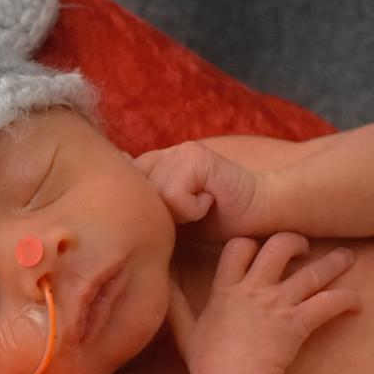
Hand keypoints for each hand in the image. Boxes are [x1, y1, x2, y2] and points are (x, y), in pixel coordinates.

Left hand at [134, 141, 271, 241]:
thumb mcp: (174, 221)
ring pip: (155, 195)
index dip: (139, 211)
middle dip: (160, 214)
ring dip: (179, 214)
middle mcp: (163, 154)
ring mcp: (179, 152)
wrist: (262, 212)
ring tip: (203, 209)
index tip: (173, 221)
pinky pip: (173, 194)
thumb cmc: (219, 221)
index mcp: (154, 166)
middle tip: (189, 217)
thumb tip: (112, 209)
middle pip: (136, 194)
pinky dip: (192, 209)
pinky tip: (211, 203)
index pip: (124, 188)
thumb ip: (148, 211)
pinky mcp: (195, 156)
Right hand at [185, 233, 359, 373]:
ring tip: (346, 258)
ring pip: (312, 271)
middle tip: (305, 246)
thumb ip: (175, 305)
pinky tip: (356, 303)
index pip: (239, 247)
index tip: (260, 245)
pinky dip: (347, 300)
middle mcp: (254, 289)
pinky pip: (329, 303)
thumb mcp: (185, 332)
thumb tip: (161, 282)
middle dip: (295, 241)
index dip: (252, 241)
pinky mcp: (298, 322)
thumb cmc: (207, 366)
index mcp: (226, 289)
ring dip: (333, 263)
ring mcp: (278, 303)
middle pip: (279, 246)